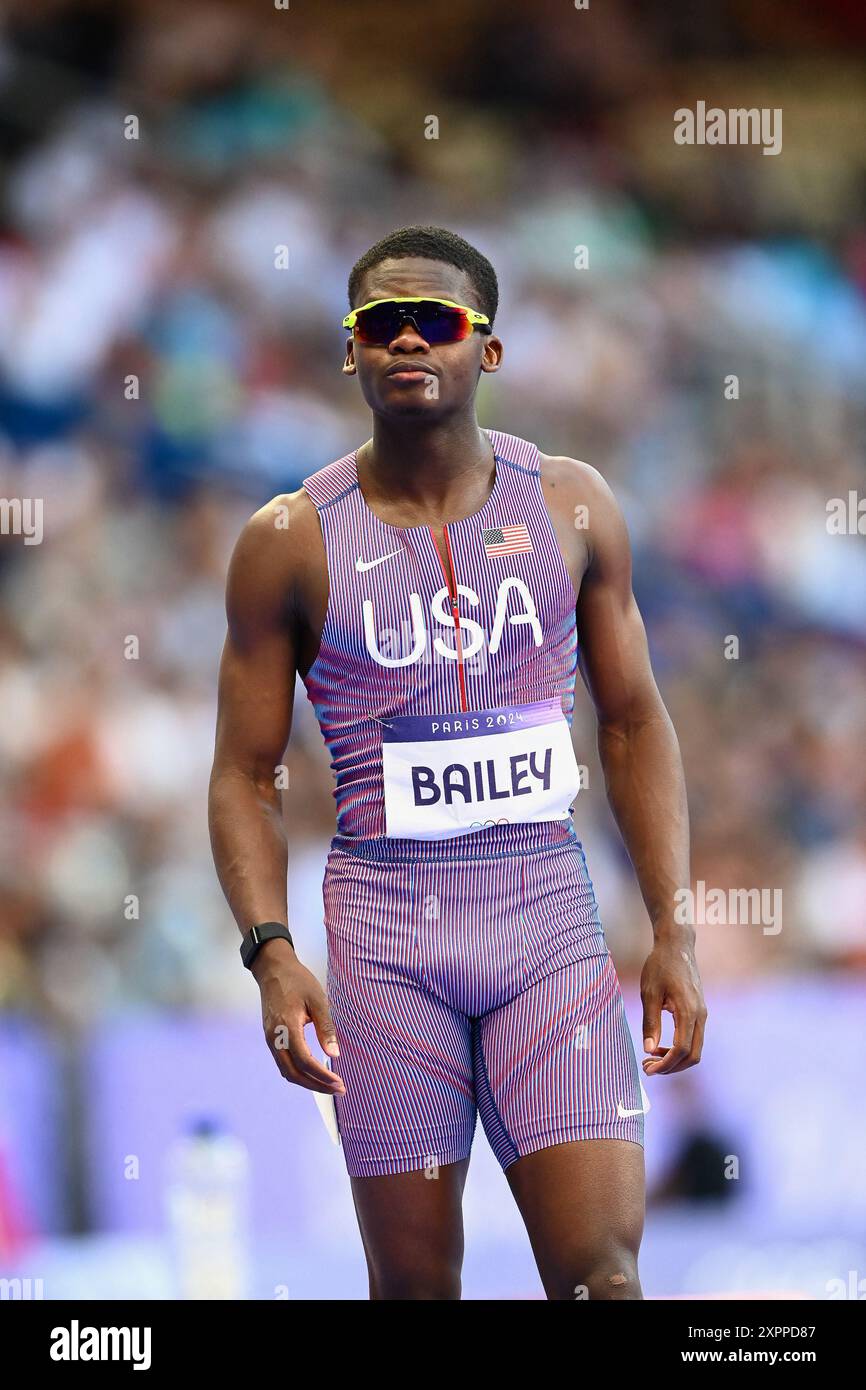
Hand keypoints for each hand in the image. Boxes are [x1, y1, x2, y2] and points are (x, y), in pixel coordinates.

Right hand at [253, 940, 344, 1095]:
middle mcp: (274, 1037)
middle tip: (338, 1089)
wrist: (273, 969)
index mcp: (287, 1026)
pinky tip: (314, 1072)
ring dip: (307, 1081)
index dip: (322, 1075)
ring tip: (328, 1085)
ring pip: (287, 1070)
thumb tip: (335, 1055)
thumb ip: (326, 1027)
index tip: (339, 1083)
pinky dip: (299, 1072)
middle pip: (293, 1073)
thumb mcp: (317, 999)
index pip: (304, 1061)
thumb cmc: (297, 981)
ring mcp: (270, 1038)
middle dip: (316, 1085)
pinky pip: (283, 1062)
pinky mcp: (271, 1037)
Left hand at [640, 936, 706, 1075]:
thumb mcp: (649, 993)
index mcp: (688, 1012)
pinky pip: (693, 1038)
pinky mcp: (699, 1011)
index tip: (648, 1068)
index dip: (665, 1064)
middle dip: (671, 1067)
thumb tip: (648, 1049)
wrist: (677, 945)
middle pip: (692, 1056)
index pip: (681, 1050)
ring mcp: (702, 1014)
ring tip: (651, 1059)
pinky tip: (660, 1046)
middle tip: (648, 1069)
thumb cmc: (660, 965)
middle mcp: (700, 1016)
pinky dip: (679, 1048)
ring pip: (694, 1049)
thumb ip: (650, 1022)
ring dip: (675, 1059)